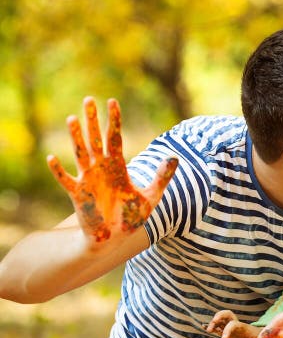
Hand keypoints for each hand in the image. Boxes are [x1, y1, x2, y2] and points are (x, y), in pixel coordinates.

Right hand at [47, 97, 177, 242]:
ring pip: (80, 153)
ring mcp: (88, 179)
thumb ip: (162, 177)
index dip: (114, 121)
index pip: (115, 138)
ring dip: (76, 137)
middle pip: (95, 139)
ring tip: (71, 118)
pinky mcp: (77, 194)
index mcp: (118, 167)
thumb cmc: (131, 217)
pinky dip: (58, 170)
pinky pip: (65, 180)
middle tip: (88, 99)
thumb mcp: (151, 196)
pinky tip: (52, 158)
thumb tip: (175, 157)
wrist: (115, 238)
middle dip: (92, 120)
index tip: (112, 102)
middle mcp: (101, 169)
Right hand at [206, 310, 261, 337]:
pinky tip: (203, 326)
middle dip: (219, 316)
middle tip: (214, 323)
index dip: (228, 330)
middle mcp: (236, 326)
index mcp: (243, 327)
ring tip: (208, 330)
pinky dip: (211, 327)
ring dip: (213, 322)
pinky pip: (218, 329)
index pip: (233, 324)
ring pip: (221, 320)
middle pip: (227, 314)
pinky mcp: (227, 334)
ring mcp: (231, 329)